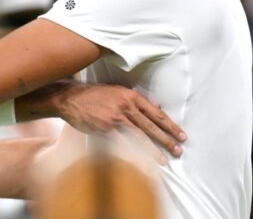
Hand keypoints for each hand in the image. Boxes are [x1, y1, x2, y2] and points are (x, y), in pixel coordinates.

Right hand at [58, 83, 185, 156]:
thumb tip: (157, 106)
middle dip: (167, 139)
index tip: (181, 135)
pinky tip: (141, 161)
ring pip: (139, 136)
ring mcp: (115, 118)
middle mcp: (125, 106)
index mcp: (131, 96)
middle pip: (151, 125)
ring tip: (164, 160)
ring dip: (153, 150)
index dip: (170, 125)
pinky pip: (122, 143)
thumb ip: (137, 100)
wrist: (71, 99)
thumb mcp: (118, 91)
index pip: (156, 113)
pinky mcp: (105, 129)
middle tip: (179, 150)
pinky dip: (133, 153)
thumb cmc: (94, 95)